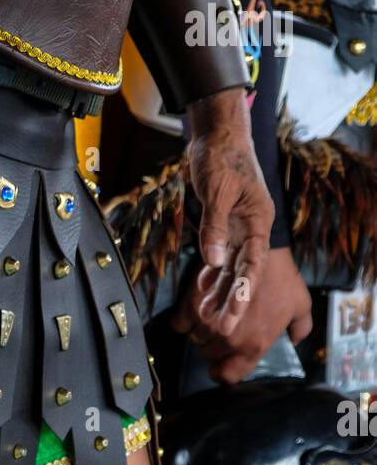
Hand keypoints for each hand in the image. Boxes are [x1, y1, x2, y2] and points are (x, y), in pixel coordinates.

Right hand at [172, 246, 312, 383]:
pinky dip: (184, 319)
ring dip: (201, 331)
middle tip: (222, 331)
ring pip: (195, 339)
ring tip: (213, 316)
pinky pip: (179, 324)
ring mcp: (210, 325)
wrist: (261, 248)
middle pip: (208, 357)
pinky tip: (197, 310)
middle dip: (213, 347)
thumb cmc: (282, 278)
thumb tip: (295, 340)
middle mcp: (229, 341)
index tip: (223, 361)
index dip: (222, 370)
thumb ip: (301, 328)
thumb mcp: (300, 305)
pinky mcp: (194, 306)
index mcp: (253, 347)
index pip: (226, 376)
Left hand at [184, 88, 273, 338]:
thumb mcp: (218, 191)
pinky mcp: (224, 226)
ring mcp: (238, 228)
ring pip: (231, 268)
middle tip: (222, 329)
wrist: (216, 135)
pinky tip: (205, 292)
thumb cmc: (221, 157)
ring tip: (210, 320)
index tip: (234, 316)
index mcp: (258, 221)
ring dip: (221, 292)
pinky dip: (213, 275)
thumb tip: (214, 261)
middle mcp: (251, 229)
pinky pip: (220, 257)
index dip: (243, 292)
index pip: (253, 264)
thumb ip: (215, 227)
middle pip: (243, 272)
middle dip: (233, 300)